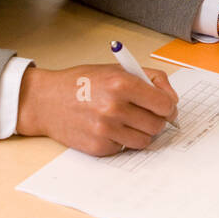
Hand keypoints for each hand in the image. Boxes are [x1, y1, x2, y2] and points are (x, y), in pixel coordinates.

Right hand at [16, 64, 179, 156]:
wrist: (46, 101)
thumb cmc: (82, 83)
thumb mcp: (116, 69)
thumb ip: (150, 78)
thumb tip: (172, 100)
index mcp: (121, 84)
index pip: (164, 104)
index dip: (168, 106)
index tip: (166, 107)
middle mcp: (114, 108)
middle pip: (158, 124)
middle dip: (157, 120)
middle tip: (146, 114)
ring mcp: (105, 130)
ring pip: (145, 140)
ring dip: (142, 132)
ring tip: (128, 120)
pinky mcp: (98, 147)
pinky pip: (126, 148)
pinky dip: (123, 140)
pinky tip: (110, 128)